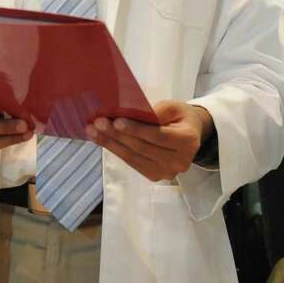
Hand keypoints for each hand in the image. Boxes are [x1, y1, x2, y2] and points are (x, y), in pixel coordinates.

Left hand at [85, 100, 213, 181]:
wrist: (190, 135)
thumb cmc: (180, 117)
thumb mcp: (175, 106)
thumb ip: (159, 111)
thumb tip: (135, 114)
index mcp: (188, 141)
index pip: (158, 135)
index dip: (137, 130)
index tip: (117, 121)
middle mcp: (180, 161)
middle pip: (143, 148)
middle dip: (118, 135)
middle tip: (97, 123)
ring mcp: (167, 172)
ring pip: (133, 157)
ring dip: (110, 144)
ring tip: (92, 130)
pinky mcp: (155, 176)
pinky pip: (132, 162)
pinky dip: (115, 150)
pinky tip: (101, 140)